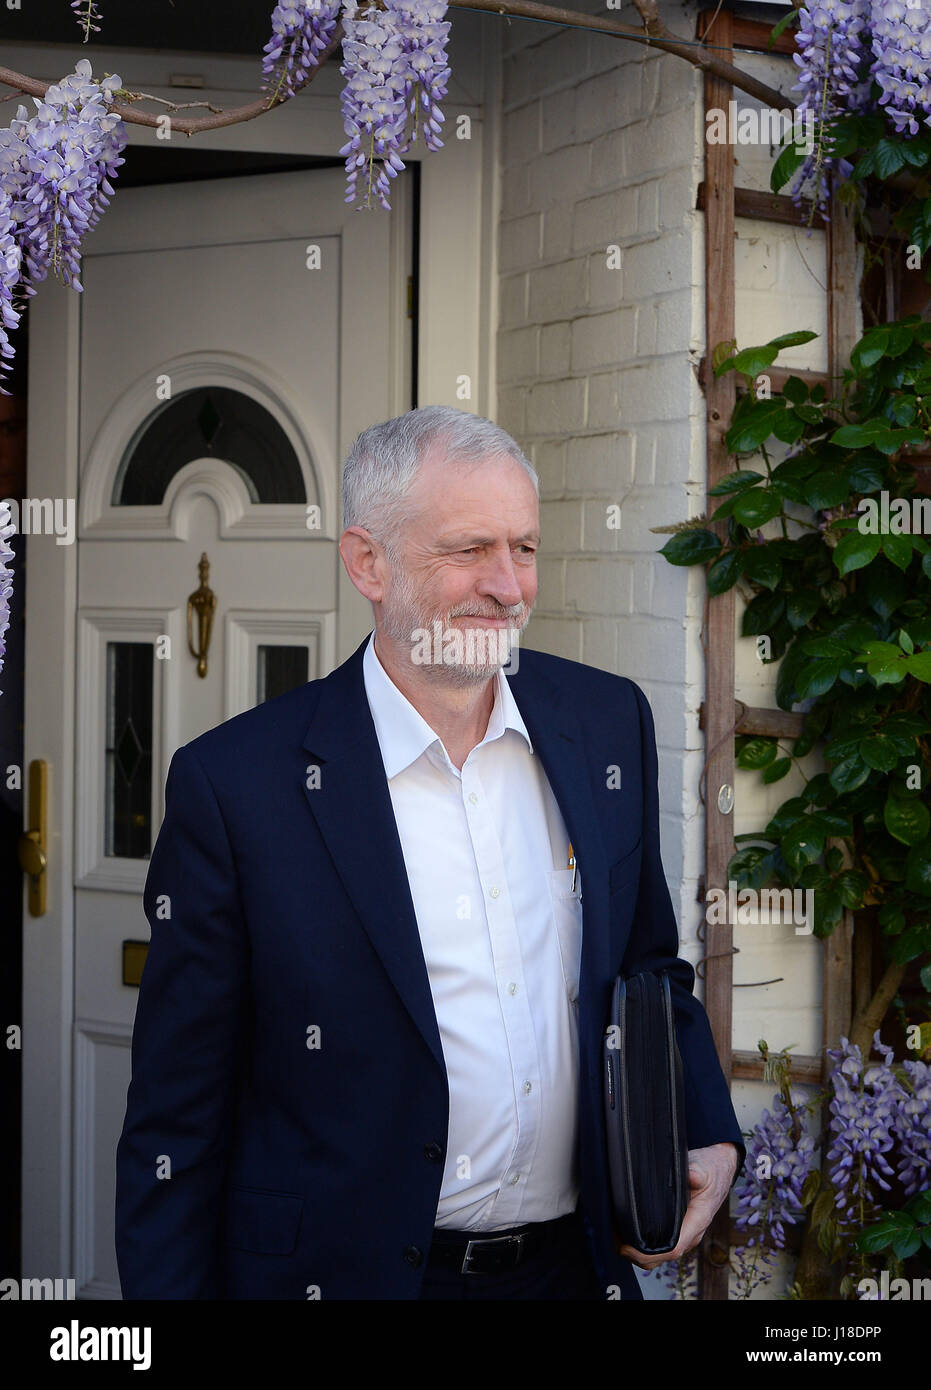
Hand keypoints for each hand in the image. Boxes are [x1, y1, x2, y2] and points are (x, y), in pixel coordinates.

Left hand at [614, 1142, 739, 1269]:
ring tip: (618, 1237)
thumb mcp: (705, 1167)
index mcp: (697, 1221)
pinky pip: (661, 1244)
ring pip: (661, 1254)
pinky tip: (629, 1231)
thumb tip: (692, 1176)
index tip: (627, 1247)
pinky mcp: (679, 1228)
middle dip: (637, 1256)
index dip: (648, 1253)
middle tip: (616, 1241)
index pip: (674, 1249)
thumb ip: (697, 1172)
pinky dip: (643, 1243)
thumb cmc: (711, 1169)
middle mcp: (691, 1232)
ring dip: (639, 1251)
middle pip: (663, 1257)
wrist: (719, 1168)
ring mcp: (685, 1232)